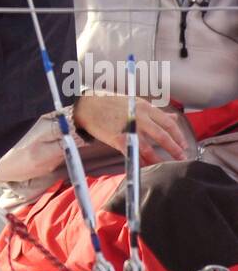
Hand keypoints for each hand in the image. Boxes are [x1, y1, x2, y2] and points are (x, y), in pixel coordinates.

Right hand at [73, 93, 188, 164]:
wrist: (87, 106)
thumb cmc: (109, 103)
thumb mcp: (134, 102)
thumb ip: (154, 112)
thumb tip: (173, 116)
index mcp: (144, 107)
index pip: (168, 122)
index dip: (178, 135)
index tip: (184, 145)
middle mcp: (139, 117)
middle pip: (162, 136)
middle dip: (174, 149)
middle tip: (182, 158)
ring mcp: (128, 128)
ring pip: (149, 148)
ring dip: (159, 159)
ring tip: (166, 167)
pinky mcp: (118, 139)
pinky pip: (132, 154)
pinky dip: (140, 163)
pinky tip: (145, 168)